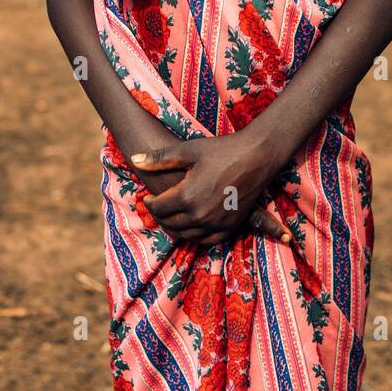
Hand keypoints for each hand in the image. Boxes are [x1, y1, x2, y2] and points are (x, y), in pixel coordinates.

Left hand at [130, 136, 291, 248]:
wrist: (257, 156)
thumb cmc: (222, 150)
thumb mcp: (188, 151)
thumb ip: (159, 159)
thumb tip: (134, 159)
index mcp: (187, 196)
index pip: (158, 208)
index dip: (149, 203)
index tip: (148, 197)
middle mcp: (200, 214)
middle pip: (170, 224)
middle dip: (159, 216)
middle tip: (157, 208)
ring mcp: (217, 223)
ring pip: (187, 235)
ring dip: (174, 228)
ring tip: (171, 217)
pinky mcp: (231, 226)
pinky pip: (207, 240)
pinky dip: (195, 236)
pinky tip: (191, 226)